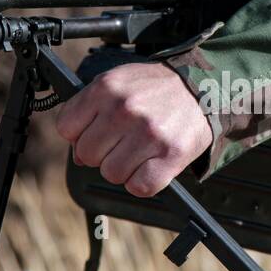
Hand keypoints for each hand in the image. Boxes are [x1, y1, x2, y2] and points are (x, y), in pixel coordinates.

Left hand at [54, 63, 212, 197]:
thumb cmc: (157, 88)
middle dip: (102, 152)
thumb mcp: (118, 83)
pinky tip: (151, 164)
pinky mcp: (170, 156)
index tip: (97, 131)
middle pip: (87, 155)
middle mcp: (124, 110)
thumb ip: (90, 110)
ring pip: (111, 174)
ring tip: (140, 151)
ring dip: (124, 168)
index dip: (80, 134)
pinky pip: (138, 187)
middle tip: (123, 141)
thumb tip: (78, 154)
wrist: (203, 87)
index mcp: (106, 88)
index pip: (66, 128)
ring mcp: (147, 134)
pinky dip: (143, 182)